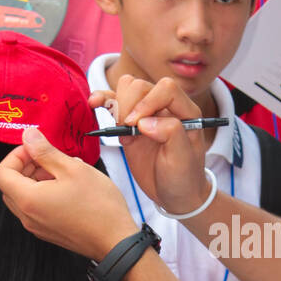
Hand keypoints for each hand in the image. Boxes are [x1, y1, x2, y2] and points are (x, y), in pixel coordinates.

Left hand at [0, 128, 136, 261]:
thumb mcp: (73, 169)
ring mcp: (37, 226)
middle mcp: (27, 216)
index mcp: (28, 199)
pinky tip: (66, 188)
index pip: (2, 173)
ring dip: (34, 180)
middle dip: (24, 167)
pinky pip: (35, 209)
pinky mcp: (48, 231)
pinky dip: (43, 194)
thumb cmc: (99, 207)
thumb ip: (46, 152)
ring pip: (22, 197)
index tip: (34, 149)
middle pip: (9, 186)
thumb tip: (28, 137)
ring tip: (61, 172)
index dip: (15, 156)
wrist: (116, 241)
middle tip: (47, 158)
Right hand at [96, 74, 210, 214]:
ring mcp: (147, 113)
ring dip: (117, 104)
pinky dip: (103, 100)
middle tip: (127, 132)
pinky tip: (94, 105)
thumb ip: (171, 134)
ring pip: (127, 88)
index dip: (148, 102)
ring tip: (119, 130)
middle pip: (141, 86)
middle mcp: (166, 107)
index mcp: (186, 112)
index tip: (136, 126)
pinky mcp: (130, 123)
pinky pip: (114, 101)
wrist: (175, 194)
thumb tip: (145, 121)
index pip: (166, 89)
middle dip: (129, 106)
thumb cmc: (184, 177)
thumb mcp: (182, 159)